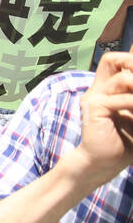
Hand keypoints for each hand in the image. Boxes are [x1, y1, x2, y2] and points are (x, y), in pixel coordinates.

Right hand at [69, 51, 132, 187]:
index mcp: (107, 89)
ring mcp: (93, 97)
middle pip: (113, 60)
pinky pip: (120, 99)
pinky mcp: (93, 108)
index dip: (130, 60)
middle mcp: (98, 89)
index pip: (115, 62)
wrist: (104, 162)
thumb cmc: (124, 141)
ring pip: (122, 77)